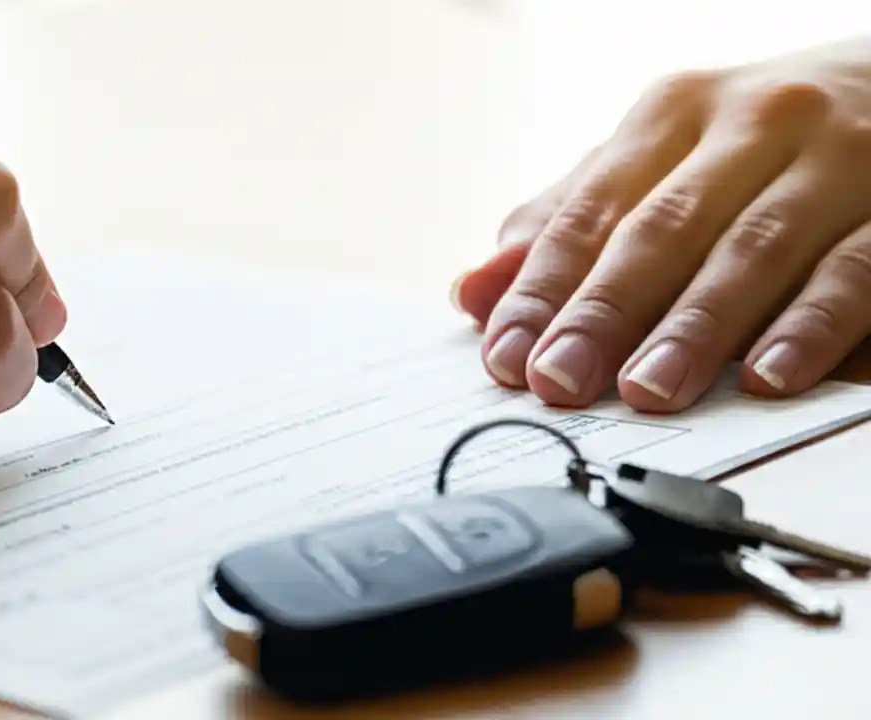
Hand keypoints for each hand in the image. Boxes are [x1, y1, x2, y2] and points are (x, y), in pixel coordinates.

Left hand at [452, 36, 870, 410]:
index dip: (542, 286)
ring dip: (695, 327)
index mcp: (673, 113)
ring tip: (648, 389)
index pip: (591, 210)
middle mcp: (752, 124)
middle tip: (559, 381)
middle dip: (604, 312)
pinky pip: (855, 270)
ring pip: (754, 249)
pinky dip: (809, 327)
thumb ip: (570, 222)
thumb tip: (473, 290)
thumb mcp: (660, 159)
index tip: (503, 353)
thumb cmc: (759, 140)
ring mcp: (835, 161)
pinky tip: (768, 377)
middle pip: (663, 229)